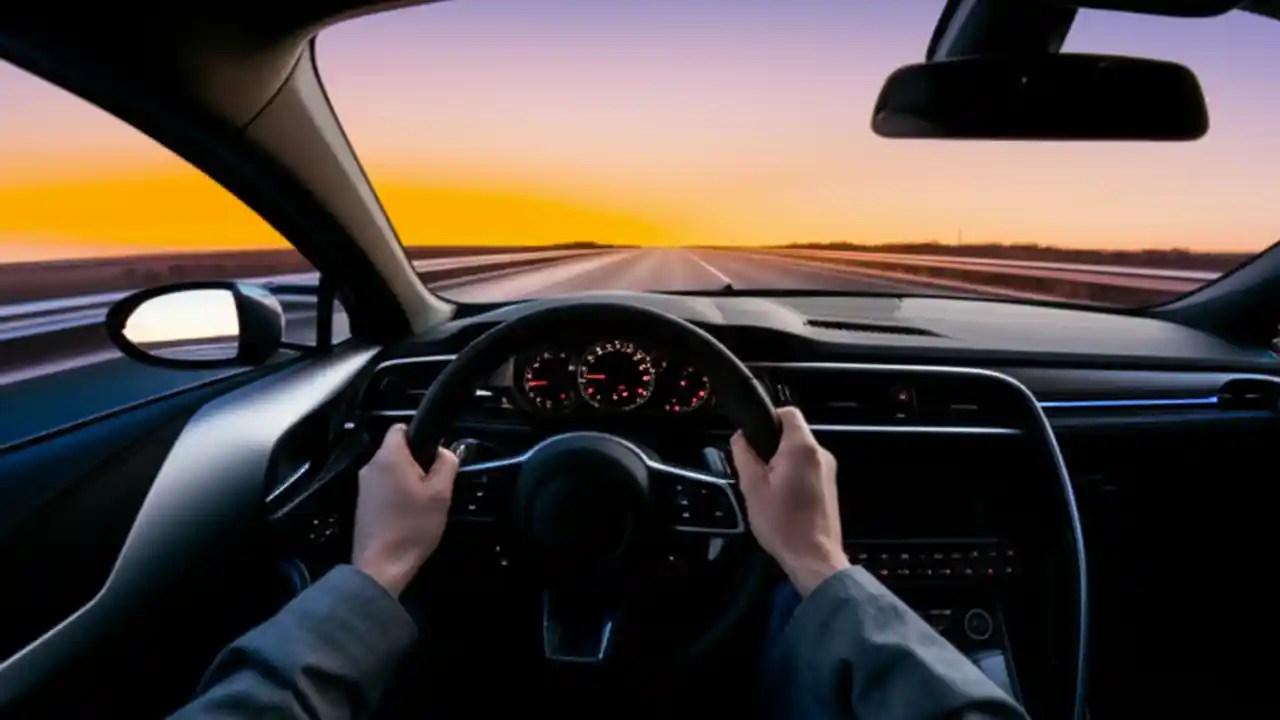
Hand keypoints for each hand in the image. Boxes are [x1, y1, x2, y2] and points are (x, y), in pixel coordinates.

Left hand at [353, 424, 457, 597]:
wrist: (382, 565)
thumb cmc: (413, 526)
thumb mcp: (440, 494)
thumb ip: (446, 464)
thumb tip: (444, 452)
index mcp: (388, 457)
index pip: (401, 427)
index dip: (420, 435)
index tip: (434, 455)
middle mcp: (371, 466)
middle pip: (397, 450)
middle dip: (417, 462)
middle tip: (435, 484)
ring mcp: (364, 486)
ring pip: (391, 470)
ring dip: (408, 480)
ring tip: (424, 502)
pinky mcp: (363, 504)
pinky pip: (384, 487)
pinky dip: (398, 494)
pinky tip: (410, 514)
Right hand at [731, 407, 850, 595]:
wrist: (813, 557)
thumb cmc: (781, 521)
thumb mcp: (753, 488)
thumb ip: (744, 456)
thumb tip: (740, 437)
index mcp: (802, 448)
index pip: (789, 413)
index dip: (769, 418)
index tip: (754, 437)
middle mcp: (821, 453)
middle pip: (794, 434)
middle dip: (772, 445)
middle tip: (754, 468)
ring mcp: (829, 470)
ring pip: (800, 453)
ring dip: (782, 462)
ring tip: (765, 486)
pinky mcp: (830, 486)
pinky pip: (808, 468)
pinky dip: (793, 474)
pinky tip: (781, 497)